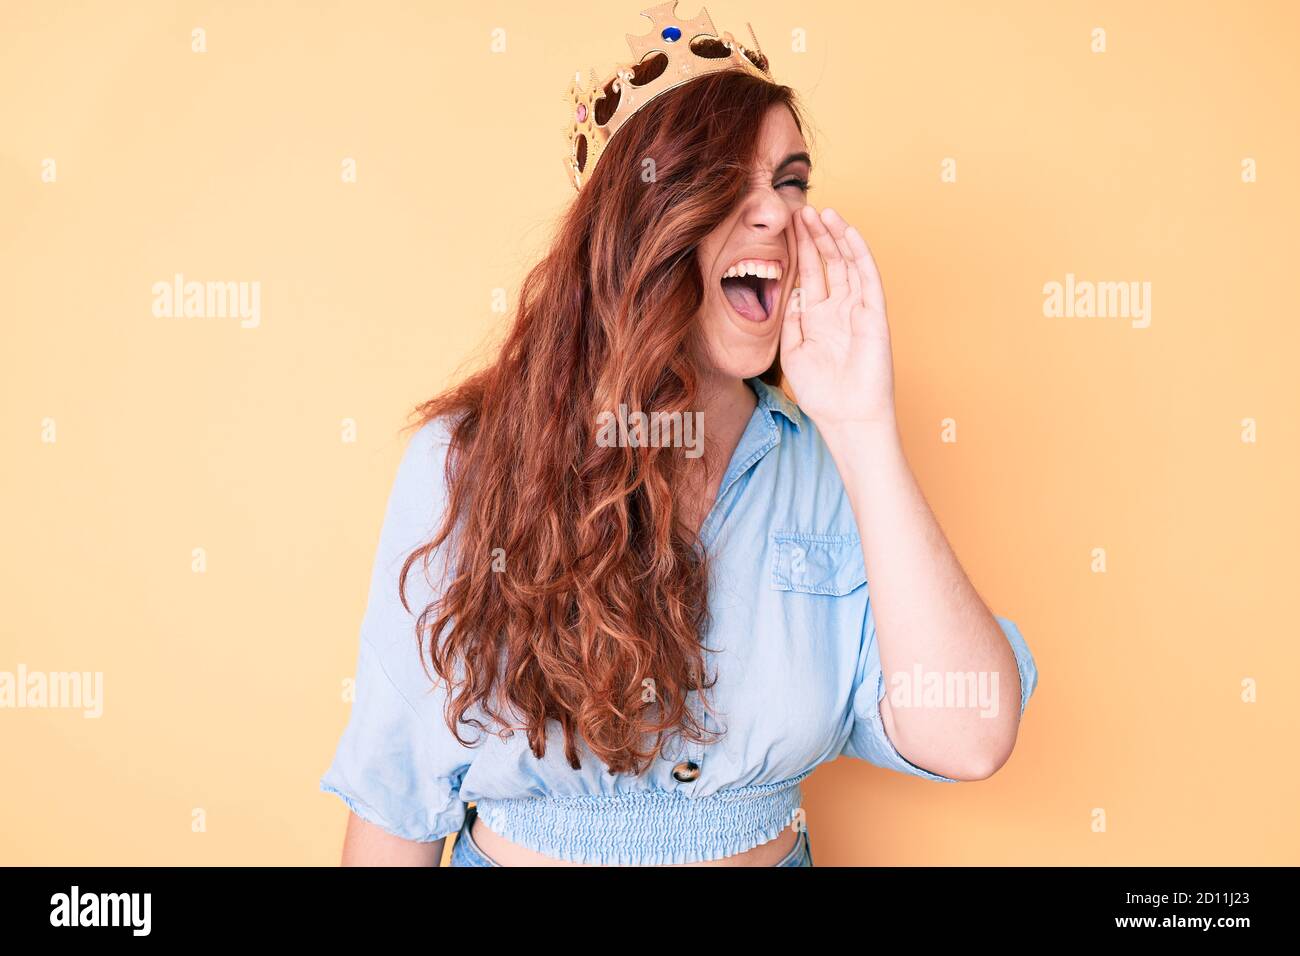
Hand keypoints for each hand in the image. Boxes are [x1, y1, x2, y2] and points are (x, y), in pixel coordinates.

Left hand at [781, 205, 896, 433]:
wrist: (847, 417)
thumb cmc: (822, 393)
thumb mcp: (793, 352)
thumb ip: (791, 320)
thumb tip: (791, 291)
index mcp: (817, 318)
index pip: (808, 275)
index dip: (798, 250)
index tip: (786, 226)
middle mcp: (838, 309)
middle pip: (827, 263)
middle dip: (814, 236)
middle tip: (800, 210)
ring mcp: (857, 309)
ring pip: (847, 263)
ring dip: (835, 237)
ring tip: (821, 212)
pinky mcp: (874, 314)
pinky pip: (867, 277)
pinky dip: (858, 253)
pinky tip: (846, 233)